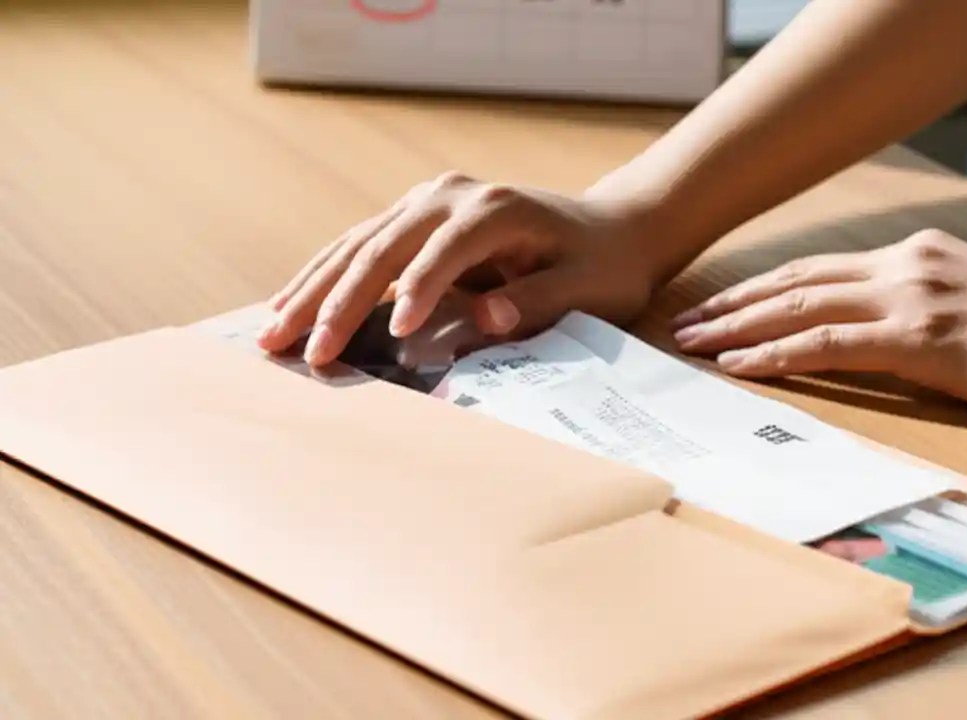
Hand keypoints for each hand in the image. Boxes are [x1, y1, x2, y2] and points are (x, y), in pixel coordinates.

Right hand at [256, 172, 658, 366]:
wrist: (614, 228)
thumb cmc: (605, 265)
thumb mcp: (590, 289)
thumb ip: (540, 302)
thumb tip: (489, 319)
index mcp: (495, 209)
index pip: (445, 250)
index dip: (418, 290)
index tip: (393, 334)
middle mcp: (452, 196)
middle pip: (383, 246)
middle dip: (338, 300)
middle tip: (302, 351)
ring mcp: (427, 201)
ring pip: (356, 244)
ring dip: (312, 290)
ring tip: (271, 334)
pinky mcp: (415, 217)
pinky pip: (359, 246)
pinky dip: (323, 278)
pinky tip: (289, 305)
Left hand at [672, 230, 966, 422]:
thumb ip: (930, 307)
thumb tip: (890, 334)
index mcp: (917, 254)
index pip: (819, 269)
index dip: (763, 287)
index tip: (721, 306)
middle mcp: (905, 265)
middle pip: (795, 280)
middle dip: (733, 303)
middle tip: (682, 323)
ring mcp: (911, 298)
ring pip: (799, 306)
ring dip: (737, 328)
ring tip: (691, 345)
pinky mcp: (921, 339)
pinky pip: (828, 345)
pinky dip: (777, 354)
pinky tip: (740, 366)